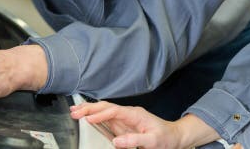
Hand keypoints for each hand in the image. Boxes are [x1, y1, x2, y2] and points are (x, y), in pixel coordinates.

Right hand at [71, 101, 194, 148]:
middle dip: (90, 108)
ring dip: (90, 110)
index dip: (100, 114)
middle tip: (74, 112)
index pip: (114, 111)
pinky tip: (87, 117)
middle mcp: (128, 114)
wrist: (174, 137)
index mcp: (135, 114)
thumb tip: (116, 141)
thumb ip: (135, 141)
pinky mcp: (123, 125)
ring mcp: (125, 119)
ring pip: (104, 111)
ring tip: (75, 112)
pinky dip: (95, 117)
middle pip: (106, 107)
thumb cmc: (166, 138)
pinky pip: (107, 119)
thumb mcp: (154, 142)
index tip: (88, 118)